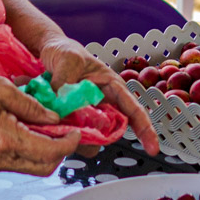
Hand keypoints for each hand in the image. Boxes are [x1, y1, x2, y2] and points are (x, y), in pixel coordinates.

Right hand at [0, 72, 81, 175]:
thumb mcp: (3, 89)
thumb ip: (33, 106)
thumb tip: (55, 118)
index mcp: (6, 139)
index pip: (50, 152)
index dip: (69, 143)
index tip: (77, 131)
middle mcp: (0, 158)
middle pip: (44, 167)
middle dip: (61, 151)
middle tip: (66, 131)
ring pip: (31, 167)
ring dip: (45, 152)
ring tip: (47, 128)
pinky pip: (17, 162)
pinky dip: (29, 151)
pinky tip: (27, 131)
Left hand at [38, 34, 158, 154]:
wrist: (46, 53)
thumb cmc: (64, 51)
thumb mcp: (68, 59)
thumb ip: (66, 80)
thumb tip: (61, 103)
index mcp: (112, 87)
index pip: (133, 109)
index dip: (145, 129)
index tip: (152, 148)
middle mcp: (103, 104)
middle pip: (112, 130)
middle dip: (101, 138)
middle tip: (80, 135)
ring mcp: (88, 115)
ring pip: (92, 138)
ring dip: (79, 138)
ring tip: (60, 125)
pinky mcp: (73, 121)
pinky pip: (73, 135)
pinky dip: (64, 134)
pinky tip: (51, 124)